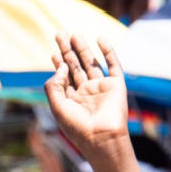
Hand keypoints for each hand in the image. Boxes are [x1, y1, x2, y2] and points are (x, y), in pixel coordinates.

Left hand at [44, 33, 128, 164]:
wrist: (102, 138)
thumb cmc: (78, 127)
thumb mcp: (58, 106)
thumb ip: (54, 85)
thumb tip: (61, 65)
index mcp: (72, 100)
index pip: (64, 78)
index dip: (58, 64)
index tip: (53, 52)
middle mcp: (86, 93)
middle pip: (75, 66)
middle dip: (67, 51)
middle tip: (60, 33)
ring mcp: (101, 88)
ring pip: (91, 63)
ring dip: (83, 48)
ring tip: (75, 34)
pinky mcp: (116, 85)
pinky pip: (113, 64)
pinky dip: (108, 51)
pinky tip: (100, 39)